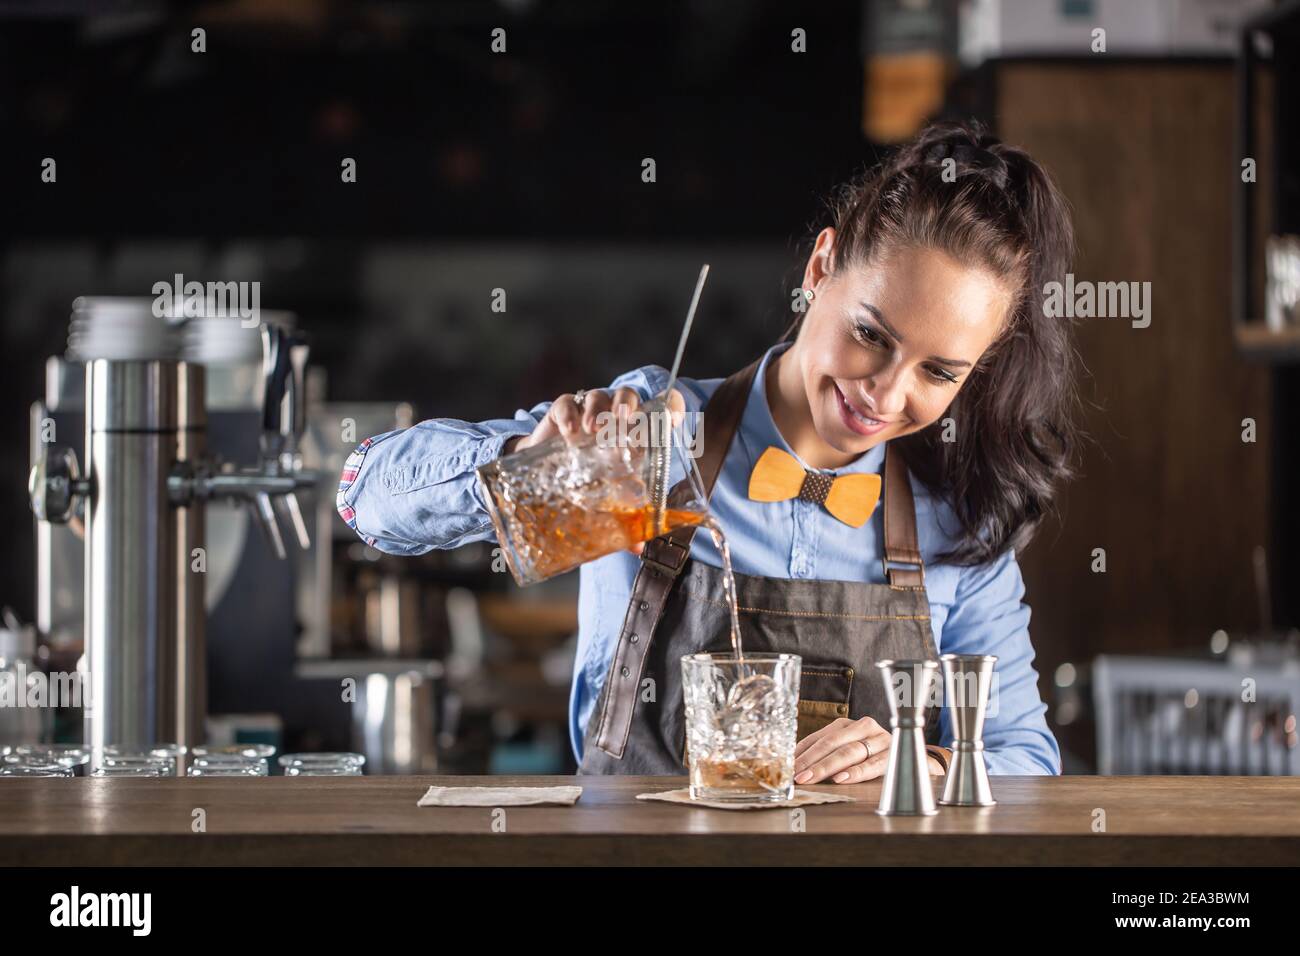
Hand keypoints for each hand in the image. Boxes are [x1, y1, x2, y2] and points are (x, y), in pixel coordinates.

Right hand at [506, 386, 686, 555]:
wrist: (543, 473)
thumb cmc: (585, 481)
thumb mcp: (605, 499)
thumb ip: (622, 519)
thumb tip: (637, 547)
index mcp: (632, 435)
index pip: (658, 411)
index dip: (671, 408)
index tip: (674, 420)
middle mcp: (612, 419)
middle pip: (627, 397)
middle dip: (627, 404)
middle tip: (623, 419)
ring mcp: (587, 413)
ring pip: (598, 396)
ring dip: (599, 409)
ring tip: (593, 429)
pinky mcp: (561, 412)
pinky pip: (567, 402)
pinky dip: (569, 413)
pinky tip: (569, 431)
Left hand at [793, 716, 946, 783]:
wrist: (912, 758)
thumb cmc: (872, 756)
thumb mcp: (848, 750)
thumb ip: (825, 754)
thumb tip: (794, 765)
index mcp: (847, 724)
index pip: (819, 738)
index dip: (802, 753)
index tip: (786, 767)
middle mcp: (863, 727)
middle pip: (832, 743)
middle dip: (811, 760)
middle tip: (796, 775)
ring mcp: (879, 739)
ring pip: (849, 752)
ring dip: (827, 767)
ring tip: (811, 777)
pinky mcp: (893, 754)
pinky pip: (873, 764)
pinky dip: (856, 772)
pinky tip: (841, 778)